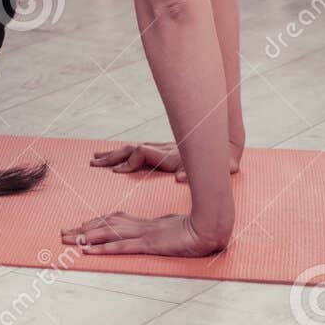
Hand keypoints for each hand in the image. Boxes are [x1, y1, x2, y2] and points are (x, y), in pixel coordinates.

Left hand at [61, 211, 224, 256]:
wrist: (209, 228)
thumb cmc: (195, 228)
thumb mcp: (173, 227)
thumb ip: (161, 228)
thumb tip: (154, 231)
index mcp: (144, 223)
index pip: (114, 220)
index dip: (96, 223)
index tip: (81, 226)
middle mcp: (139, 226)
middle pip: (105, 226)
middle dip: (82, 230)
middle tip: (63, 232)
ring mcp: (143, 234)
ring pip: (107, 234)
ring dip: (85, 238)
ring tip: (68, 239)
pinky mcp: (148, 244)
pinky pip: (121, 247)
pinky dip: (102, 248)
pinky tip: (88, 250)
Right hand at [91, 139, 242, 183]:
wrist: (231, 145)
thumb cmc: (225, 160)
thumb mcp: (214, 167)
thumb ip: (199, 174)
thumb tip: (179, 179)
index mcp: (173, 155)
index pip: (141, 154)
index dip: (128, 163)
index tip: (116, 173)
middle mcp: (165, 150)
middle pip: (131, 150)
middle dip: (112, 157)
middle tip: (93, 163)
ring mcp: (164, 149)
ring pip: (132, 149)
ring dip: (113, 154)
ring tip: (95, 158)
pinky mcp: (165, 150)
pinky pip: (138, 150)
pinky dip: (124, 153)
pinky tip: (115, 156)